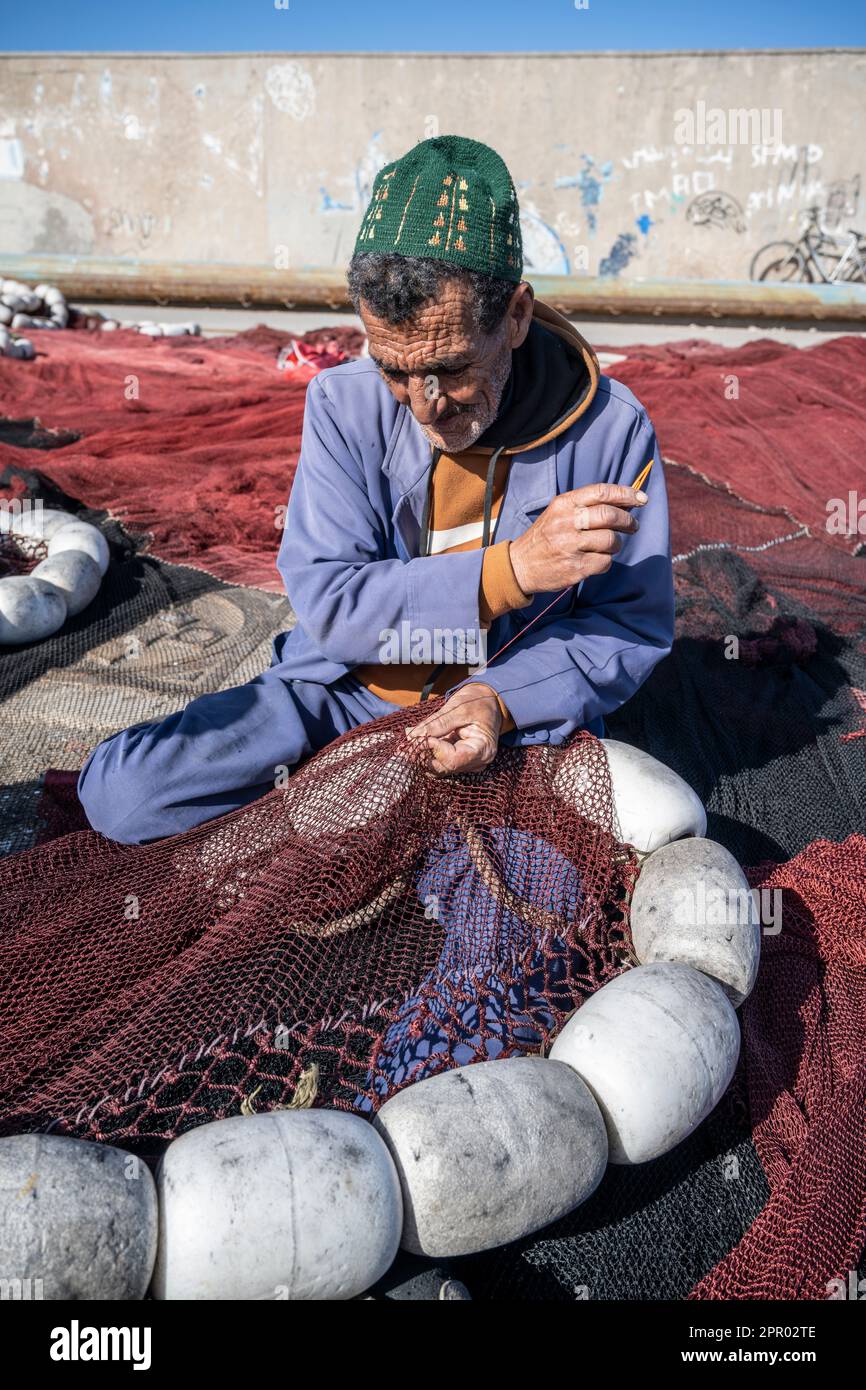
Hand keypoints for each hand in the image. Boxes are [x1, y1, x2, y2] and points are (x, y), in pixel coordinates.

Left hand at [406, 683, 501, 774]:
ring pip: (438, 768)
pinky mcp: (458, 760)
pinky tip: (413, 746)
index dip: (431, 750)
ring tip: (404, 747)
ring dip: (420, 758)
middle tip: (401, 747)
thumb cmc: (477, 702)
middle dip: (421, 757)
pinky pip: (439, 762)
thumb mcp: (458, 708)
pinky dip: (425, 755)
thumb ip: (437, 723)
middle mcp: (477, 762)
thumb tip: (412, 735)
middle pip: (444, 767)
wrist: (488, 701)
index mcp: (482, 749)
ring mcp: (467, 763)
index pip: (452, 758)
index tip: (413, 738)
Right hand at [508, 482, 646, 595]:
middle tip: (633, 526)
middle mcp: (566, 522)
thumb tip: (627, 501)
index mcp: (564, 504)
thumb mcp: (559, 512)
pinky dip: (606, 561)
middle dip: (628, 521)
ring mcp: (570, 546)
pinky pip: (605, 562)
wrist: (520, 565)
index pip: (601, 492)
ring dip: (616, 544)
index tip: (642, 499)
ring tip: (610, 546)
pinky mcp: (574, 568)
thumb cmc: (546, 536)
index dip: (626, 494)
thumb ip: (586, 505)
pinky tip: (596, 560)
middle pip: (610, 516)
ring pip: (611, 540)